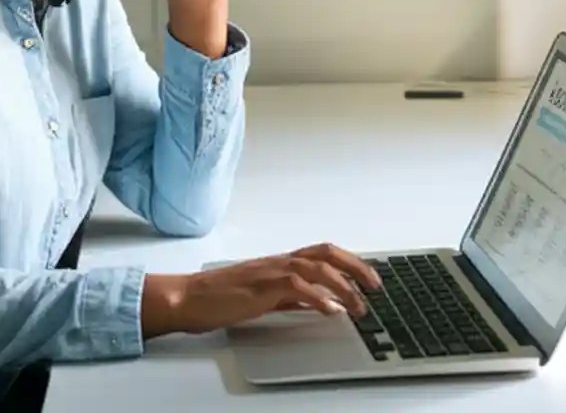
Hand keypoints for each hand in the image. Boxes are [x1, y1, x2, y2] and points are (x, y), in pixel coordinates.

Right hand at [141, 243, 381, 336]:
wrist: (189, 297)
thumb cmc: (220, 298)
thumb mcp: (264, 297)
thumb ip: (291, 298)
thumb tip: (320, 303)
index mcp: (279, 262)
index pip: (322, 253)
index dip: (350, 262)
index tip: (370, 277)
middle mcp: (278, 262)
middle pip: (326, 253)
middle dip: (356, 267)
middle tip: (376, 286)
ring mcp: (270, 272)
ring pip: (316, 268)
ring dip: (343, 287)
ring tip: (359, 305)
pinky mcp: (261, 287)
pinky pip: (296, 287)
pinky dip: (319, 299)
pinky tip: (331, 311)